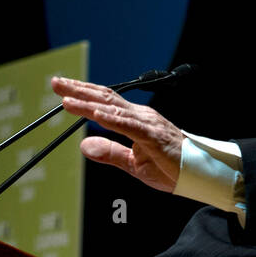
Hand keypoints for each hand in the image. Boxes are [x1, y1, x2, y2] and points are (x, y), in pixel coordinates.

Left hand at [50, 75, 181, 192]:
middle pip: (105, 98)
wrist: (199, 174)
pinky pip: (127, 125)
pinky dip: (109, 118)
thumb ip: (110, 153)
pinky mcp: (153, 136)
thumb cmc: (170, 167)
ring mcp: (147, 124)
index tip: (63, 90)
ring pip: (112, 109)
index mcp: (136, 120)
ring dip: (87, 103)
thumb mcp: (133, 163)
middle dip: (79, 89)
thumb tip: (84, 145)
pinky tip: (93, 114)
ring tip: (66, 99)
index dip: (83, 94)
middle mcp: (141, 116)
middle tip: (56, 82)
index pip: (106, 102)